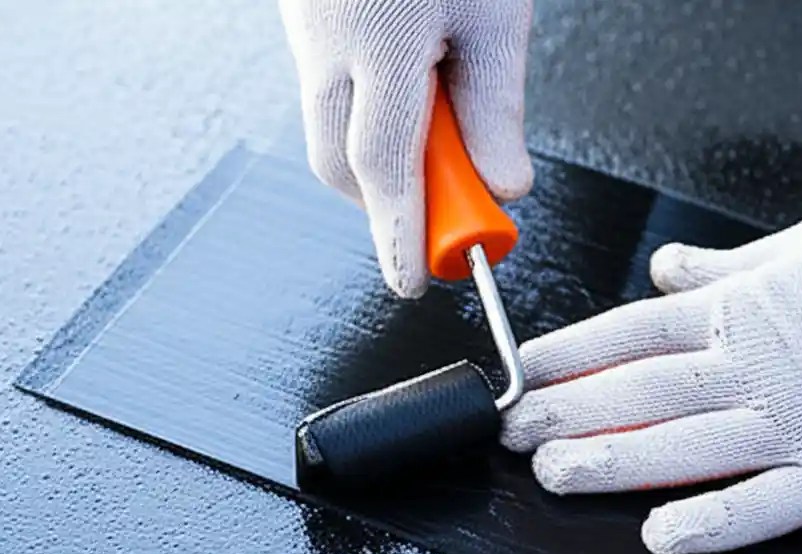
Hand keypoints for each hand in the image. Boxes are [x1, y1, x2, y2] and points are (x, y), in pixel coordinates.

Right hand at [278, 0, 533, 297]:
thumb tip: (500, 187)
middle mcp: (325, 42)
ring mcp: (304, 31)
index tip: (413, 279)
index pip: (382, 166)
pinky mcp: (301, 21)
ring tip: (439, 135)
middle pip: (340, 163)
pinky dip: (363, 114)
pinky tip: (405, 90)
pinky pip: (326, 91)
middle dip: (390, 202)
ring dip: (378, 156)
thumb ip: (494, 106)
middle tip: (449, 211)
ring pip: (329, 129)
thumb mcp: (495, 16)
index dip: (400, 235)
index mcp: (380, 40)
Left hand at [501, 128, 801, 553]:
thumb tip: (667, 270)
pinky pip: (764, 503)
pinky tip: (659, 535)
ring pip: (680, 446)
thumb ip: (725, 268)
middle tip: (508, 431)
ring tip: (552, 473)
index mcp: (742, 307)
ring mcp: (794, 418)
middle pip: (636, 390)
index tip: (519, 373)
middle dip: (563, 411)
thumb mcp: (801, 240)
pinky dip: (710, 523)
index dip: (565, 355)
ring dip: (607, 462)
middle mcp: (754, 364)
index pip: (628, 333)